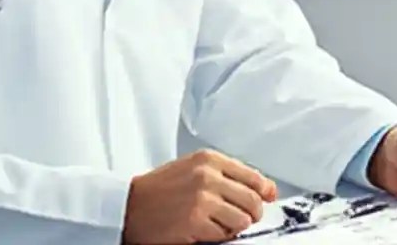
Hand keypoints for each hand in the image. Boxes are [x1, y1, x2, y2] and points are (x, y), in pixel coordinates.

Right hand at [123, 149, 278, 243]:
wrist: (128, 205)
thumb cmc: (159, 189)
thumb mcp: (193, 169)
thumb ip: (226, 175)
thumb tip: (265, 190)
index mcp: (209, 159)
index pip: (253, 176)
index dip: (264, 191)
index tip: (268, 198)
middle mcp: (207, 176)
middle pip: (252, 200)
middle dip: (251, 213)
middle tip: (241, 217)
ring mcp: (202, 200)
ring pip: (242, 220)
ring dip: (235, 226)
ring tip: (219, 224)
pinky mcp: (195, 222)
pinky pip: (224, 235)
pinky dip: (219, 236)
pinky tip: (205, 230)